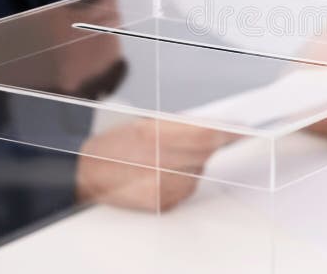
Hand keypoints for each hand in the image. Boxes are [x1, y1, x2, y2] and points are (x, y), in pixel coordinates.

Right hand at [76, 119, 233, 210]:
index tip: (243, 129)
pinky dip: (183, 176)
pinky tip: (164, 171)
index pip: (206, 135)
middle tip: (211, 136)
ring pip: (198, 170)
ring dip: (194, 161)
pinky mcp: (163, 202)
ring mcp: (162, 186)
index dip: (228, 132)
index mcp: (153, 136)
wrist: (83, 176)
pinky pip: (187, 186)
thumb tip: (212, 126)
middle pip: (205, 153)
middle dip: (211, 143)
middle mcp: (159, 163)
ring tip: (169, 155)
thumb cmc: (111, 146)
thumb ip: (179, 125)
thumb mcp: (143, 123)